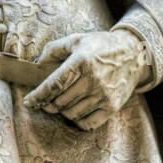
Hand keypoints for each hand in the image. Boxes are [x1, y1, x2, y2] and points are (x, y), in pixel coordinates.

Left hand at [24, 29, 151, 129]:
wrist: (134, 54)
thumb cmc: (101, 46)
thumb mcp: (77, 39)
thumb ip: (54, 49)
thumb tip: (36, 64)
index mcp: (82, 61)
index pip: (54, 84)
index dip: (38, 96)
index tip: (28, 101)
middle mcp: (93, 79)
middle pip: (60, 102)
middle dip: (48, 104)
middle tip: (45, 102)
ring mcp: (104, 95)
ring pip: (72, 114)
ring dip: (62, 112)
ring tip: (62, 104)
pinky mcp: (112, 106)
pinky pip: (88, 123)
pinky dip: (78, 121)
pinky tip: (76, 112)